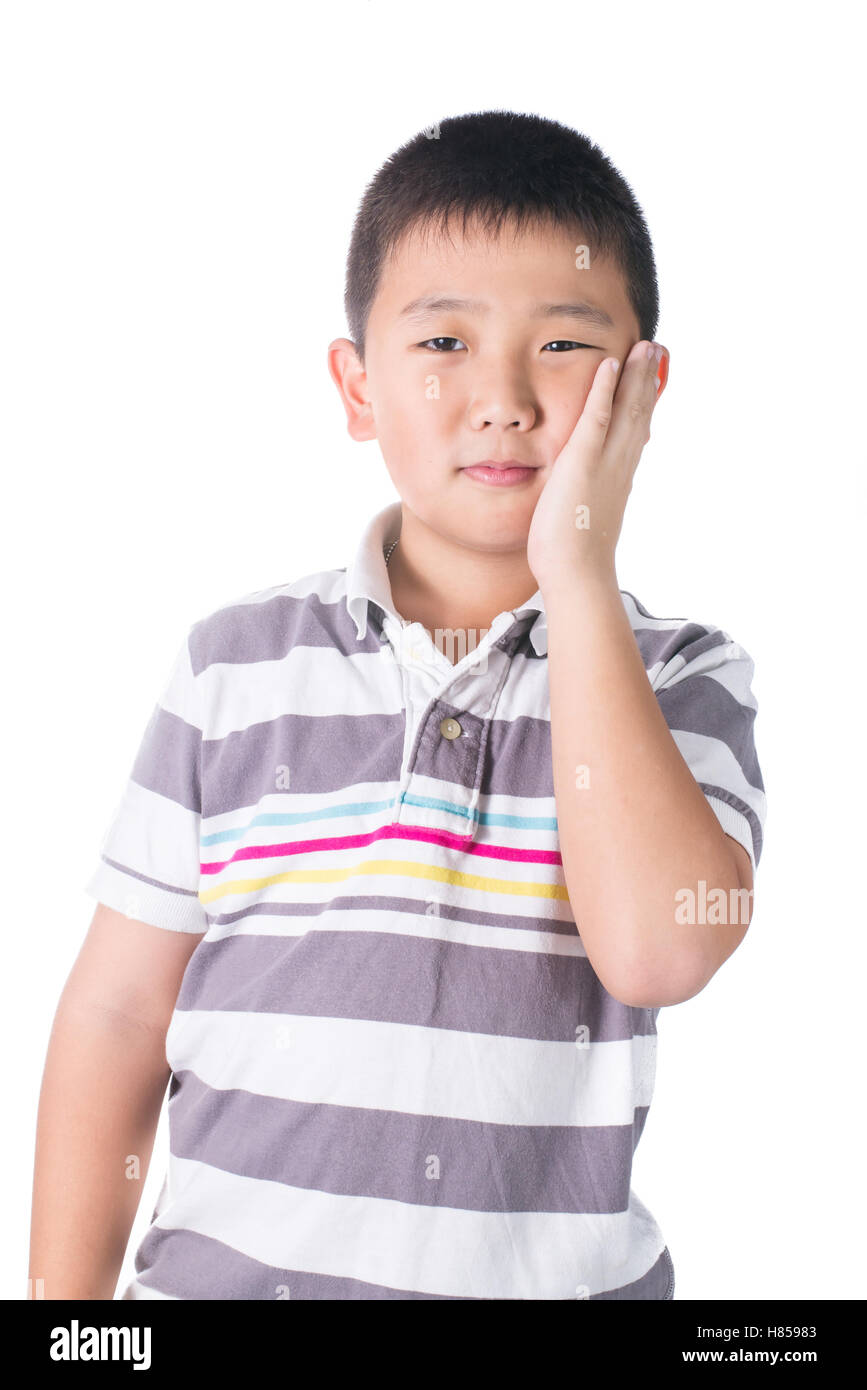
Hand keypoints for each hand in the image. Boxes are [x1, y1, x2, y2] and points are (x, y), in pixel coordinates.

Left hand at [526, 339, 666, 592]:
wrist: (576, 573)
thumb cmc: (572, 556)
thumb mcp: (584, 518)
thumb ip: (586, 498)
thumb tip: (582, 494)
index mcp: (618, 478)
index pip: (635, 432)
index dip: (645, 403)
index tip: (652, 377)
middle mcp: (620, 466)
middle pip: (640, 413)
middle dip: (648, 380)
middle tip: (655, 348)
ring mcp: (605, 462)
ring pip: (628, 409)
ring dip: (636, 374)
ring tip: (645, 345)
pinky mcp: (583, 461)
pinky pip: (598, 416)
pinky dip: (605, 388)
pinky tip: (611, 363)